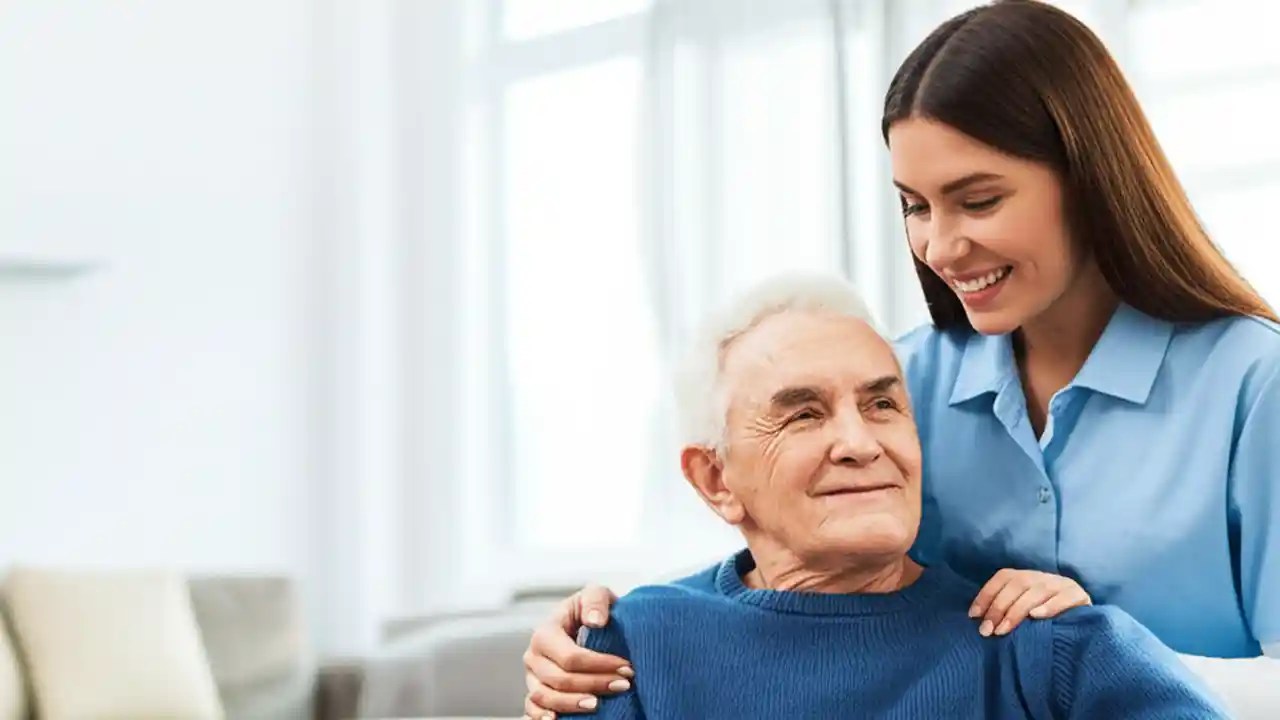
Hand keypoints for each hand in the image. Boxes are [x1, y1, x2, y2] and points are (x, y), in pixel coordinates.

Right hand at [523, 585, 631, 717]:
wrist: (588, 625)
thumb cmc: (592, 611)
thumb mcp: (596, 595)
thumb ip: (595, 600)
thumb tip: (596, 621)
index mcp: (545, 632)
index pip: (570, 657)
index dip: (599, 665)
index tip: (627, 667)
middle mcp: (534, 656)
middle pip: (560, 680)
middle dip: (594, 684)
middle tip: (624, 685)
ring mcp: (532, 677)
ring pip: (546, 698)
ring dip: (574, 704)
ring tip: (600, 704)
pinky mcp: (535, 693)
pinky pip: (532, 710)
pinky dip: (543, 717)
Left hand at [969, 568, 1090, 636]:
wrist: (1086, 622)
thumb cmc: (1046, 619)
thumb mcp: (1024, 611)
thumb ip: (1006, 609)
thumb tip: (977, 619)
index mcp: (1027, 576)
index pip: (1003, 577)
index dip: (986, 594)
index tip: (973, 615)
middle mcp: (1043, 576)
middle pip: (1018, 584)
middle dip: (998, 607)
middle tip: (987, 630)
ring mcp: (1062, 584)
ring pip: (1037, 590)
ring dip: (1017, 610)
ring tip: (1003, 629)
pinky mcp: (1079, 596)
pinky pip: (1063, 598)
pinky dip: (1048, 607)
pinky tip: (1036, 617)